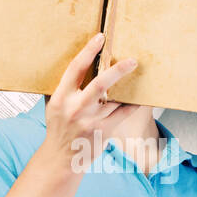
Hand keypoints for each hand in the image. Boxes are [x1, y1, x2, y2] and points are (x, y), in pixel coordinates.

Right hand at [41, 32, 138, 169]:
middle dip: (117, 70)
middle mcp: (76, 109)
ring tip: (138, 75)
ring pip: (114, 100)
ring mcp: (91, 121)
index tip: (101, 38)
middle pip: (100, 84)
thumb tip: (82, 63)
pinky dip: (133, 105)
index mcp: (62, 97)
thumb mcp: (55, 105)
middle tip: (132, 61)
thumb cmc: (59, 127)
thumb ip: (66, 87)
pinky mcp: (103, 132)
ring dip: (127, 88)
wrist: (60, 158)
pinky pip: (123, 114)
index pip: (75, 69)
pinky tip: (141, 97)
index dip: (88, 51)